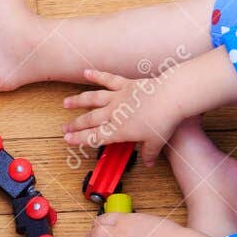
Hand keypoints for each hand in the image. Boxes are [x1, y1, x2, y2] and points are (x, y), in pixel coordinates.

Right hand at [63, 68, 184, 165]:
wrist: (172, 97)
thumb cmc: (163, 120)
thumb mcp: (156, 142)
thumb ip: (148, 153)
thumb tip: (148, 163)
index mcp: (119, 130)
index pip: (94, 137)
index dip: (79, 138)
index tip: (67, 139)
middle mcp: (114, 114)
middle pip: (90, 120)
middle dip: (75, 124)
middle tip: (64, 127)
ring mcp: (118, 97)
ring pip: (93, 99)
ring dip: (78, 101)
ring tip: (66, 102)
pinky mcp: (126, 85)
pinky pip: (108, 79)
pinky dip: (97, 75)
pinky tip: (86, 72)